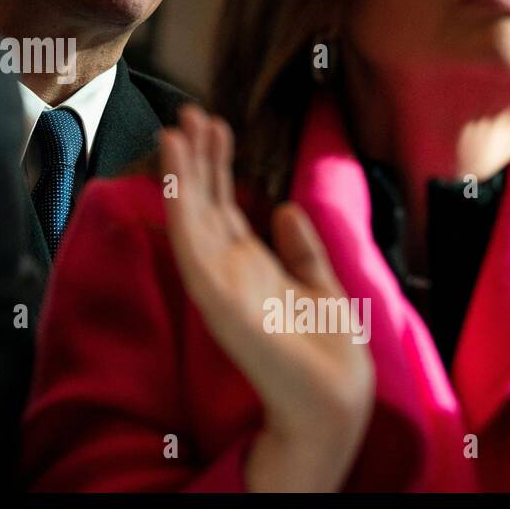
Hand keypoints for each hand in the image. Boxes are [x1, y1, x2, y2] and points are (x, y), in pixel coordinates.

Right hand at [160, 105, 373, 490]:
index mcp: (249, 265)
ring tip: (174, 128)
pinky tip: (177, 171)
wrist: (335, 396)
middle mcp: (227, 268)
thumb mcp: (319, 284)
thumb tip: (287, 209)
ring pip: (191, 216)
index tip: (213, 124)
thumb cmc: (327, 352)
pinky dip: (181, 203)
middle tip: (188, 112)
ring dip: (180, 172)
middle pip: (204, 203)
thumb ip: (301, 248)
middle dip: (196, 157)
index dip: (215, 165)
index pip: (223, 205)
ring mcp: (216, 280)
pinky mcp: (214, 294)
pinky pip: (191, 242)